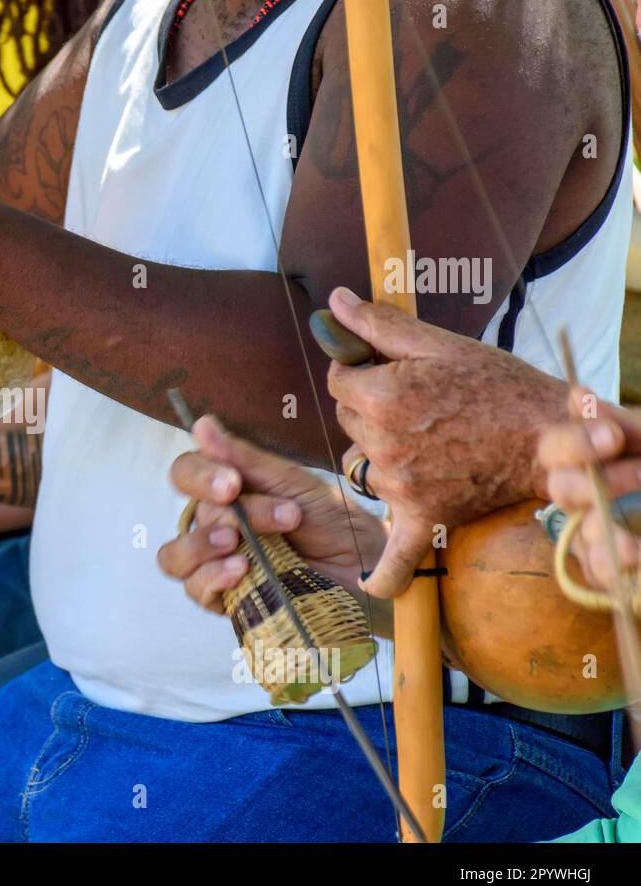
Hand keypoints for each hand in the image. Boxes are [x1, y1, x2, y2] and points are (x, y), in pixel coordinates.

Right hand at [158, 416, 385, 609]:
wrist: (367, 571)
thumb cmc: (335, 523)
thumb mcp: (293, 484)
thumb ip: (244, 459)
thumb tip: (201, 426)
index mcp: (228, 493)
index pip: (186, 474)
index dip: (199, 475)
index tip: (232, 484)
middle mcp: (216, 526)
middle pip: (192, 513)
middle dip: (236, 513)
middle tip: (282, 516)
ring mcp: (218, 564)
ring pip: (176, 555)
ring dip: (205, 546)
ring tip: (240, 545)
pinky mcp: (227, 600)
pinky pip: (195, 589)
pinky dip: (212, 578)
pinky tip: (241, 571)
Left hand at [324, 286, 563, 596]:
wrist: (553, 435)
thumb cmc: (498, 384)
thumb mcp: (439, 343)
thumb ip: (378, 325)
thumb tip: (332, 304)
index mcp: (383, 397)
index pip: (338, 381)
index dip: (361, 372)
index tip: (391, 371)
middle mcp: (384, 444)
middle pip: (347, 421)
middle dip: (371, 408)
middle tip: (421, 405)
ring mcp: (401, 485)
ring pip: (361, 464)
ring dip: (379, 454)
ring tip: (427, 441)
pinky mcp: (423, 517)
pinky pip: (395, 558)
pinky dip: (382, 573)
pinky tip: (365, 581)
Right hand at [538, 394, 640, 590]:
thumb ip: (624, 423)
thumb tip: (577, 396)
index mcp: (586, 457)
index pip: (554, 448)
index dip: (576, 443)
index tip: (612, 437)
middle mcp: (582, 492)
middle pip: (561, 488)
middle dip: (601, 483)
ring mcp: (594, 530)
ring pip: (580, 533)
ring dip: (607, 531)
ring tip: (635, 539)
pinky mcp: (610, 565)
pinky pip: (596, 572)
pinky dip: (613, 567)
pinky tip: (636, 554)